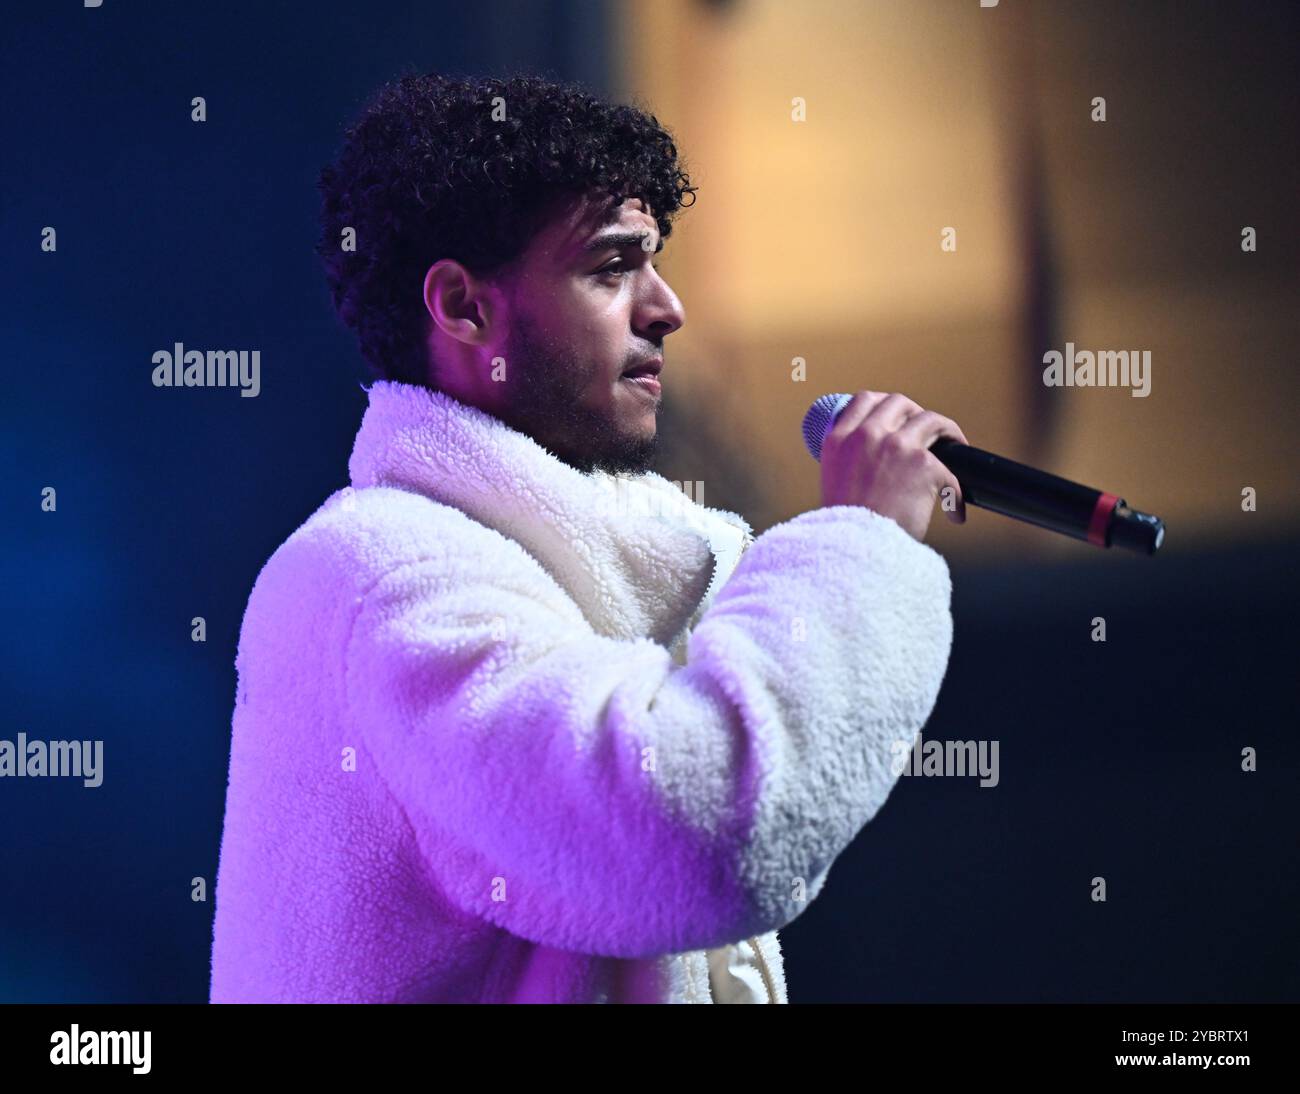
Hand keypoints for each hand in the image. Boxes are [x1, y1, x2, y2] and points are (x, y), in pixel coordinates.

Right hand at [819, 390, 969, 542]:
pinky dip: (956, 493)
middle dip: (917, 413)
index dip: (885, 404)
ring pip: (932, 421)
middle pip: (899, 403)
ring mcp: (896, 446)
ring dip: (948, 432)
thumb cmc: (846, 530)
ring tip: (957, 448)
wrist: (854, 552)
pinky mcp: (923, 464)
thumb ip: (851, 462)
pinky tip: (954, 513)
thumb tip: (879, 462)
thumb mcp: (834, 483)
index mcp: (839, 440)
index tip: (898, 416)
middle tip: (929, 433)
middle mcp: (866, 436)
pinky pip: (951, 471)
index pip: (864, 400)